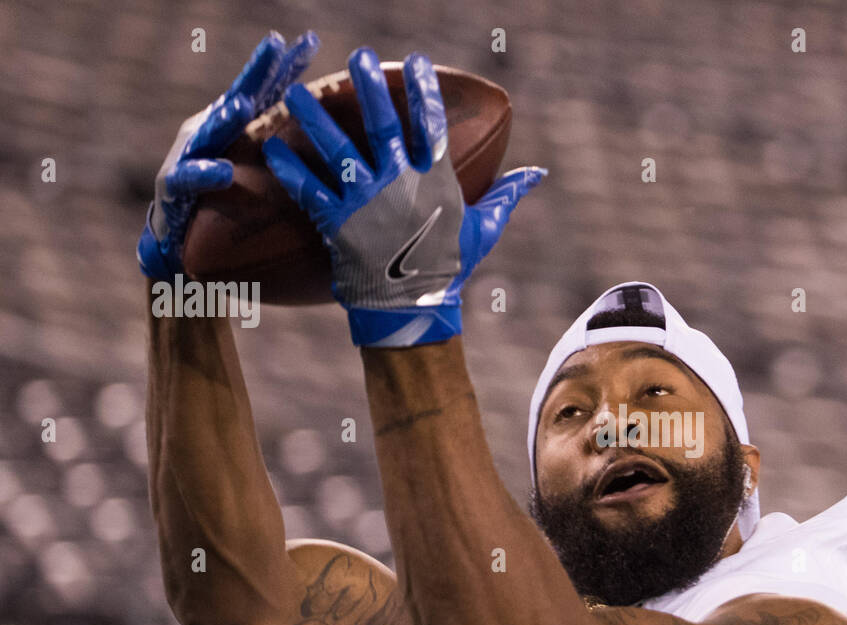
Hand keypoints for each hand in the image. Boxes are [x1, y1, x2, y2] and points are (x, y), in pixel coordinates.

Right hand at [137, 30, 318, 280]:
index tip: (311, 42)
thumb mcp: (259, 171)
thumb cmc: (225, 199)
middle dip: (256, 71)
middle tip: (275, 46)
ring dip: (225, 117)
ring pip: (210, 132)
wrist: (177, 239)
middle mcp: (212, 132)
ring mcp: (190, 156)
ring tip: (240, 107)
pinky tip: (222, 173)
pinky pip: (189, 180)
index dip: (285, 66)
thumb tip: (336, 138)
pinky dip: (204, 174)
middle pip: (239, 96)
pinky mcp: (174, 188)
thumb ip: (287, 150)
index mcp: (238, 130)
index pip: (265, 91)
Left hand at [262, 47, 545, 347]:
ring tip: (295, 92)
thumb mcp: (484, 229)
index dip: (424, 89)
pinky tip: (272, 145)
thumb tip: (538, 173)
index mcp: (437, 182)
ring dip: (314, 117)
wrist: (412, 311)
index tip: (414, 60)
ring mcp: (368, 203)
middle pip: (382, 124)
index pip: (432, 124)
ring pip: (337, 149)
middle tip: (355, 56)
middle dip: (368, 86)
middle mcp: (401, 185)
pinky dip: (289, 167)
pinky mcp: (338, 223)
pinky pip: (308, 189)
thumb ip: (507, 195)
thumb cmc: (449, 268)